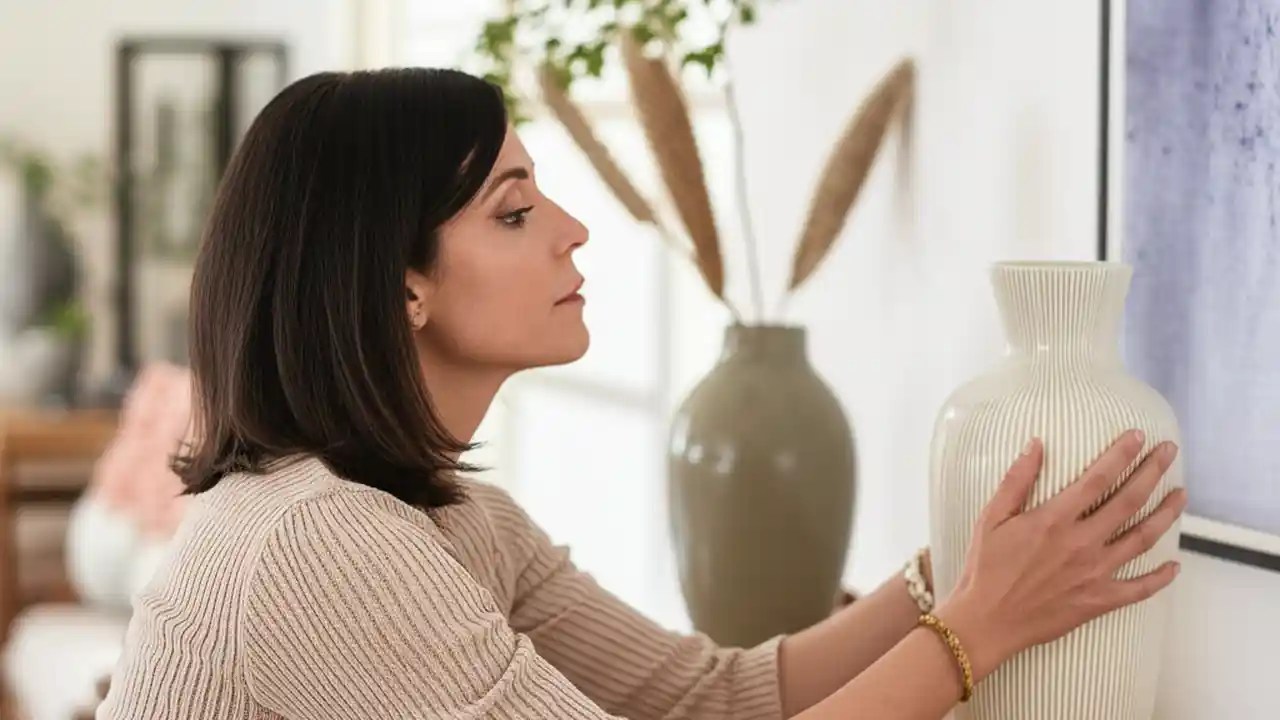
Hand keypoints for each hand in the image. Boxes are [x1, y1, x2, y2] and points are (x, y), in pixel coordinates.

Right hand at [935, 430, 1185, 679]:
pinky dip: (1160, 578)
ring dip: (1165, 514)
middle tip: (1169, 452)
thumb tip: (1036, 444)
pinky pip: (1139, 589)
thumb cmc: (985, 568)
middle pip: (1128, 501)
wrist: (987, 621)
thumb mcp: (990, 518)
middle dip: (1152, 473)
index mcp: (1054, 520)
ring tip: (1180, 495)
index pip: (1097, 479)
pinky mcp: (1099, 600)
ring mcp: (1095, 573)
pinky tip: (1174, 566)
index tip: (1138, 436)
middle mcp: (1081, 543)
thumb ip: (1016, 480)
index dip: (1120, 454)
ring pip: (1142, 539)